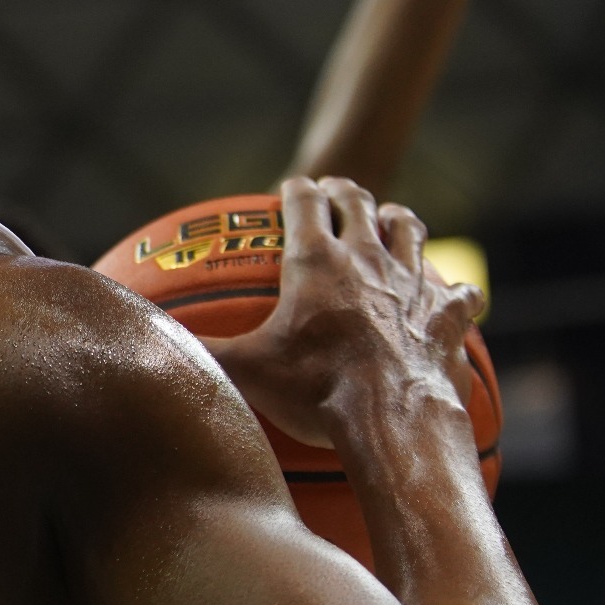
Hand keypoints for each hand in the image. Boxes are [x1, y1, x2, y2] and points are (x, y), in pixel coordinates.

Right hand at [201, 178, 485, 449]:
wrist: (393, 417)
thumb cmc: (314, 390)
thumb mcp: (244, 370)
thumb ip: (196, 348)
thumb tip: (145, 338)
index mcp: (315, 261)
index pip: (304, 203)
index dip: (296, 189)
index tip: (292, 186)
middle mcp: (367, 258)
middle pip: (359, 203)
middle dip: (346, 191)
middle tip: (337, 190)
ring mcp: (414, 281)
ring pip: (410, 229)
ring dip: (398, 220)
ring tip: (392, 220)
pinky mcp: (448, 314)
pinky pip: (460, 290)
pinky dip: (454, 289)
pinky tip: (456, 293)